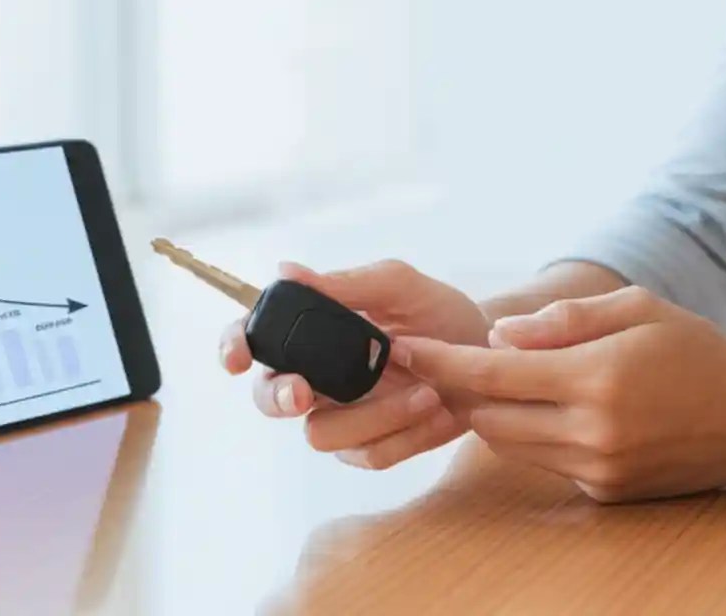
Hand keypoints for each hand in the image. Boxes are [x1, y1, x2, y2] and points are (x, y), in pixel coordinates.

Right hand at [220, 259, 490, 468]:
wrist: (491, 354)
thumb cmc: (440, 313)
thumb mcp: (399, 286)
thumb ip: (346, 283)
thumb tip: (285, 271)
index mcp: (313, 335)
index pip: (256, 342)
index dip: (234, 348)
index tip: (239, 356)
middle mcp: (319, 379)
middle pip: (271, 399)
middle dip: (280, 397)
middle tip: (305, 390)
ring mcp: (345, 418)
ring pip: (322, 435)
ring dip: (372, 416)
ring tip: (424, 390)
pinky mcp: (374, 448)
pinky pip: (371, 455)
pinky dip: (407, 433)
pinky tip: (436, 410)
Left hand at [391, 286, 725, 501]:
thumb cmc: (695, 351)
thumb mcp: (638, 308)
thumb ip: (564, 320)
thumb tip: (500, 338)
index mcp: (597, 378)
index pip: (493, 375)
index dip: (442, 362)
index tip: (407, 350)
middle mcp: (592, 431)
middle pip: (488, 417)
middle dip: (464, 391)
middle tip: (458, 361)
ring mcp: (597, 468)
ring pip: (509, 444)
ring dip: (495, 414)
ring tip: (510, 382)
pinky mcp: (604, 492)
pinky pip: (544, 462)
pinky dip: (534, 435)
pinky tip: (557, 410)